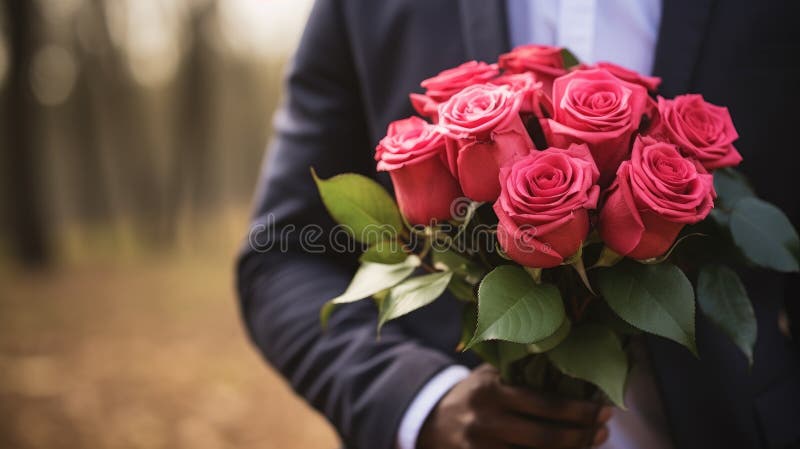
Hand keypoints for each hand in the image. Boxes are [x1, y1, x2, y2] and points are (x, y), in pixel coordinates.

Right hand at [417, 364, 611, 448]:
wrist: (429, 423)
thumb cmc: (473, 395)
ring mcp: (481, 447)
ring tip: (592, 442)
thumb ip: (519, 372)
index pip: (543, 403)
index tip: (604, 409)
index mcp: (491, 390)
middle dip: (581, 436)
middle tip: (604, 431)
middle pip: (544, 438)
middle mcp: (486, 420)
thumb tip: (570, 363)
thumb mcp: (489, 376)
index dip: (579, 410)